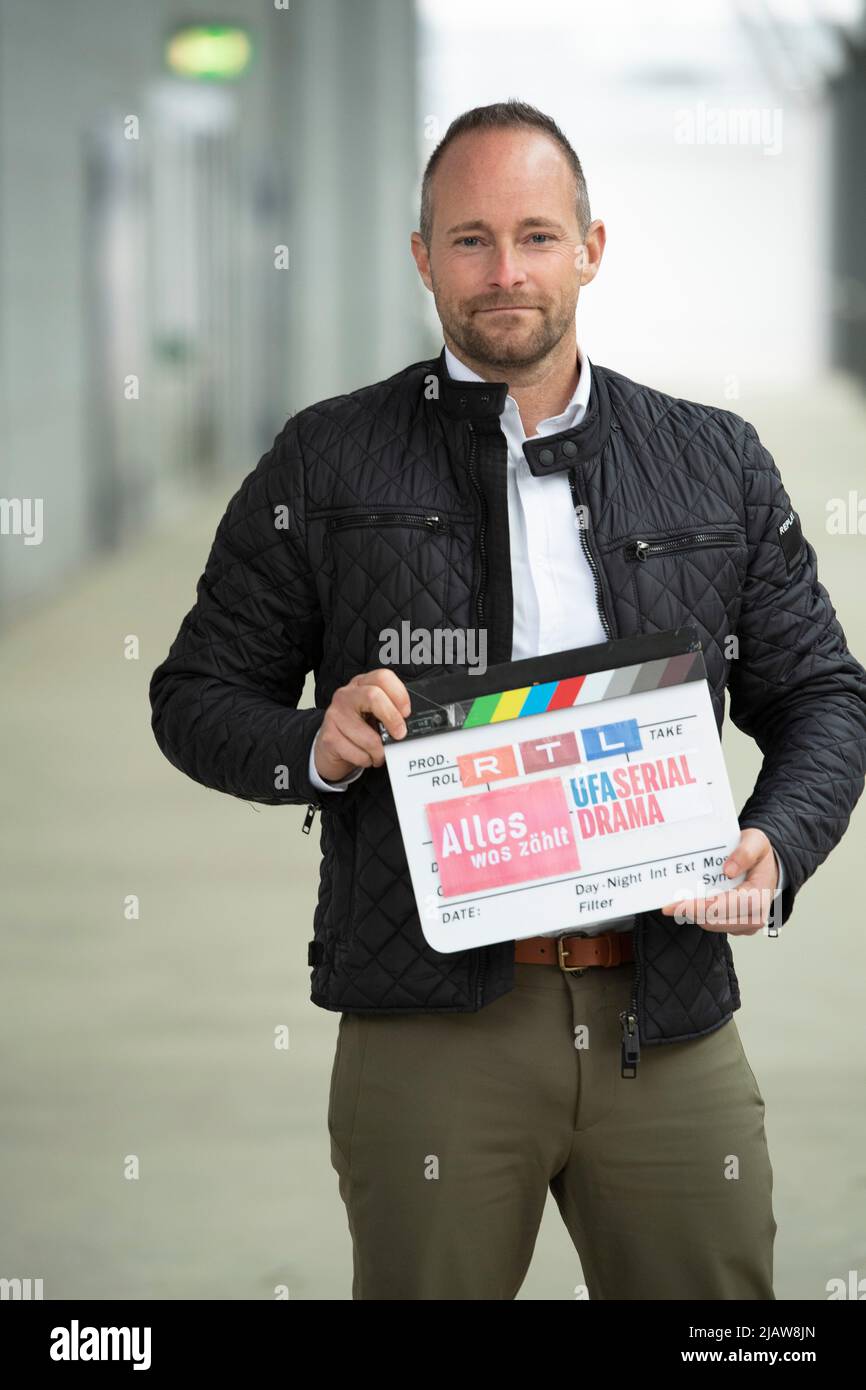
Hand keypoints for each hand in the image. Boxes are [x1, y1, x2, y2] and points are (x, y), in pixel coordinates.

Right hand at [315, 669, 410, 781]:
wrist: (331, 747)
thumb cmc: (358, 728)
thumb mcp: (375, 713)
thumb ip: (390, 710)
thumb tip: (409, 724)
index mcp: (361, 685)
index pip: (382, 677)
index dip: (399, 695)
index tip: (406, 713)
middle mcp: (346, 695)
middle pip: (373, 696)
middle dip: (392, 719)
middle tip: (399, 734)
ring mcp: (335, 715)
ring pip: (367, 735)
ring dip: (379, 751)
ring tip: (379, 752)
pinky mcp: (329, 737)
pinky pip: (357, 753)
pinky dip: (366, 760)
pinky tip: (364, 756)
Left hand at [658, 828, 778, 935]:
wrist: (769, 868)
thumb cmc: (760, 855)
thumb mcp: (756, 842)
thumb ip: (745, 852)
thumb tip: (728, 870)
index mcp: (759, 895)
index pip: (726, 906)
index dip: (698, 907)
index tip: (674, 905)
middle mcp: (756, 916)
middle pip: (715, 920)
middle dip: (690, 913)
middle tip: (668, 905)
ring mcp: (748, 925)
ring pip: (713, 925)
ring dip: (693, 915)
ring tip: (676, 903)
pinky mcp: (739, 927)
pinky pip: (716, 925)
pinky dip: (701, 915)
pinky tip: (690, 903)